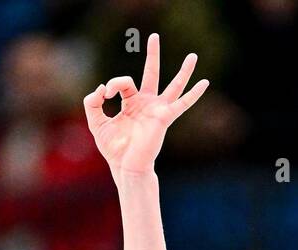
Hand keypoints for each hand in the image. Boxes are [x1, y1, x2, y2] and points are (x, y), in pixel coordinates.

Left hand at [83, 33, 208, 177]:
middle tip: (153, 36)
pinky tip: (205, 83)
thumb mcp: (97, 123)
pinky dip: (193, 94)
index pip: (123, 82)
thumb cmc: (114, 148)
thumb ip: (92, 104)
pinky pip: (182, 104)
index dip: (112, 84)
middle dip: (152, 55)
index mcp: (131, 103)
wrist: (125, 166)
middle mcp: (146, 103)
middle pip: (151, 73)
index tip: (104, 94)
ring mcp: (157, 110)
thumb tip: (100, 88)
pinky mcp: (164, 117)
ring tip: (193, 56)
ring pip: (173, 86)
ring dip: (183, 71)